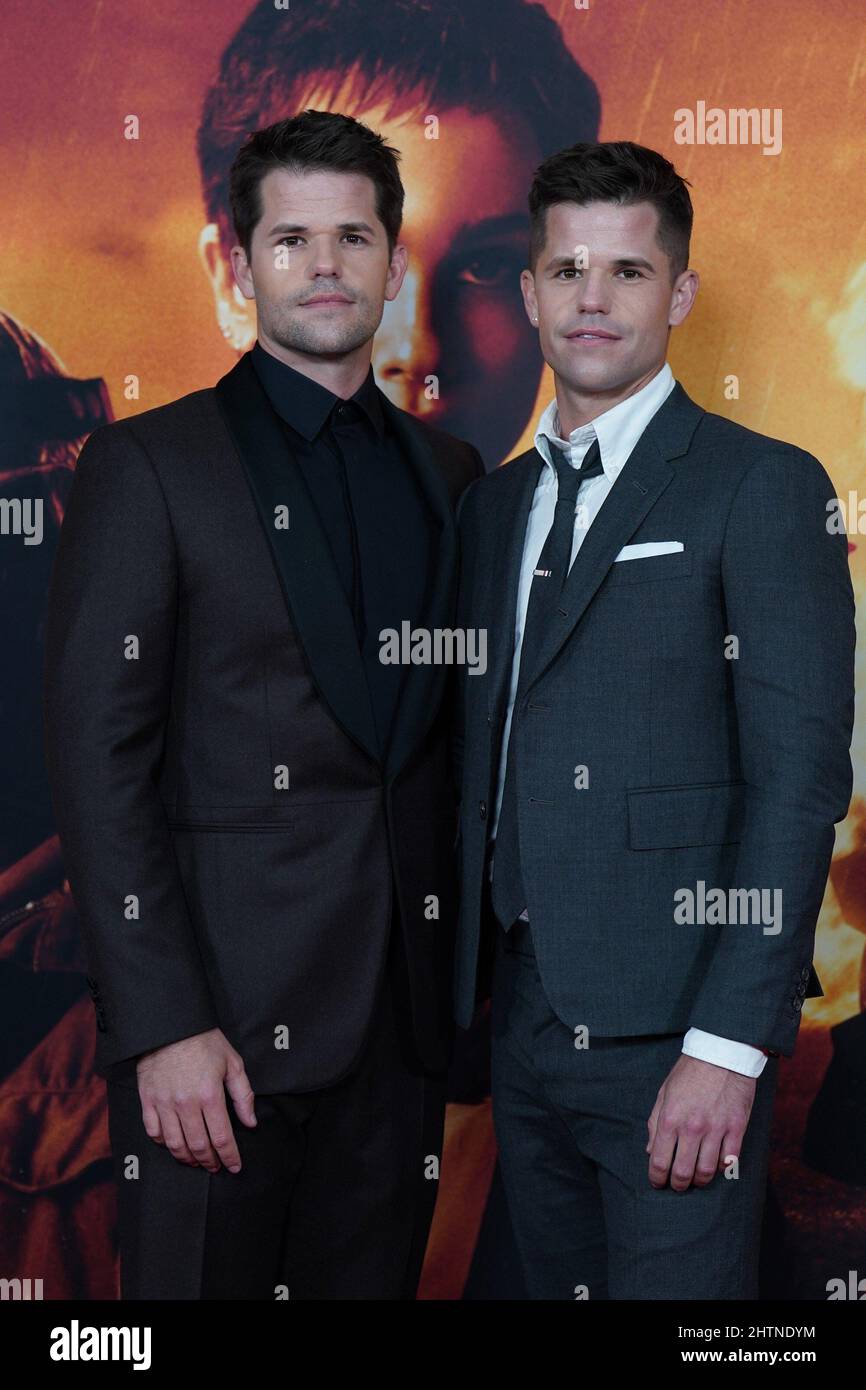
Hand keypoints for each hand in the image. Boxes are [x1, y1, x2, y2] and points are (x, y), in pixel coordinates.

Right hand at [134, 1027, 256, 1173]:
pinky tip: (174, 1145)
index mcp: (209, 1095)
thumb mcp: (232, 1062)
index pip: (222, 1137)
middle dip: (210, 1161)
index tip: (235, 1166)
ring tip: (196, 1161)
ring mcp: (164, 1103)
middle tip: (216, 1166)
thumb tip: (250, 1122)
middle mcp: (186, 1104)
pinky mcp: (147, 1100)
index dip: (230, 1156)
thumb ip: (243, 1095)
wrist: (171, 1025)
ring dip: (187, 1158)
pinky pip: (153, 1132)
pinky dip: (164, 1144)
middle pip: (199, 1146)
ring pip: (175, 1144)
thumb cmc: (204, 1042)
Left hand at [645, 1053, 756, 1191]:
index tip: (657, 1182)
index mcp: (670, 1118)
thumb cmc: (689, 1072)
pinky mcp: (737, 1128)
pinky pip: (729, 1161)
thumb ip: (654, 1123)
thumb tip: (650, 1151)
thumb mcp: (664, 1092)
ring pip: (707, 1172)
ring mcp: (716, 1129)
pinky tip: (716, 1166)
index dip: (656, 1178)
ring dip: (699, 1181)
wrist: (721, 1052)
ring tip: (695, 1179)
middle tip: (676, 1186)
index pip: (659, 1161)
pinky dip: (721, 1169)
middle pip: (683, 1173)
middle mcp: (692, 1127)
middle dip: (677, 1185)